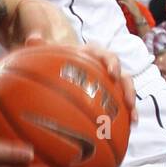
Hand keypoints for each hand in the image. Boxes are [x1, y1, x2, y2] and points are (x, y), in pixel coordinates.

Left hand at [22, 28, 136, 126]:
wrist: (62, 67)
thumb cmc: (57, 60)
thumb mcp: (49, 54)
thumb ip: (41, 47)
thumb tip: (32, 38)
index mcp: (92, 54)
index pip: (105, 55)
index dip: (111, 63)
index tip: (112, 74)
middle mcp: (104, 67)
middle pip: (122, 74)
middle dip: (127, 87)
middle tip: (127, 100)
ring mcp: (110, 82)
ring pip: (125, 90)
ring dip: (131, 103)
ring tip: (133, 118)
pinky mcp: (111, 95)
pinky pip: (121, 105)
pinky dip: (126, 115)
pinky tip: (129, 128)